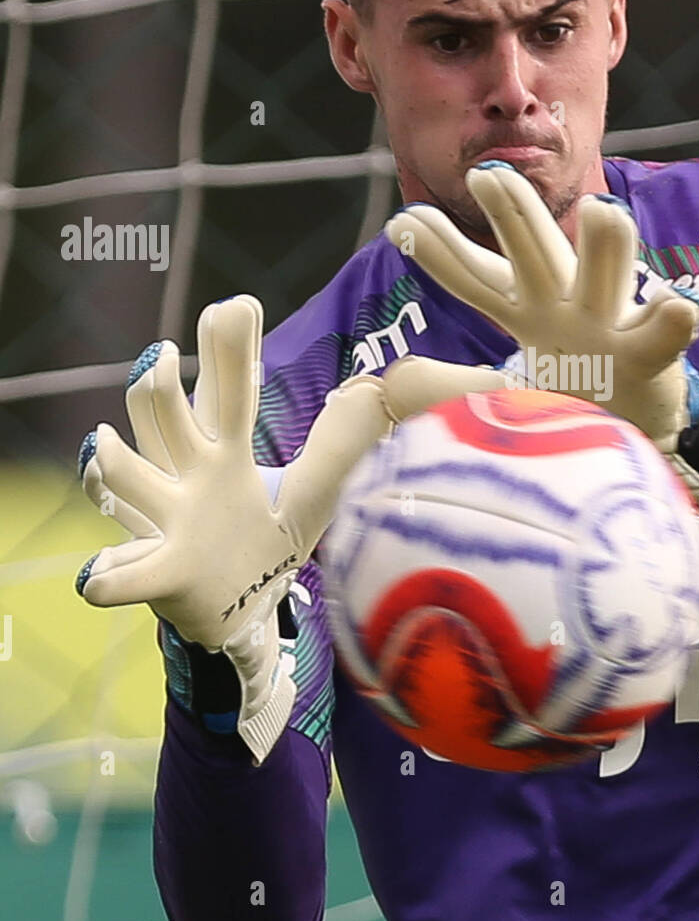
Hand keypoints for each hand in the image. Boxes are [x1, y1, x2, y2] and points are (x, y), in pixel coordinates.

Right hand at [76, 295, 389, 759]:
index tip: (236, 306)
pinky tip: (97, 577)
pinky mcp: (161, 574)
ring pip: (132, 482)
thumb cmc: (267, 542)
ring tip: (104, 446)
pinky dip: (110, 576)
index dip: (232, 352)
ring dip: (115, 467)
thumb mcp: (313, 493)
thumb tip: (379, 389)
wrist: (235, 614)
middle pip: (167, 421)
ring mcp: (168, 522)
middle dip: (159, 390)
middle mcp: (188, 477)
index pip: (230, 394)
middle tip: (165, 355)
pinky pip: (127, 573)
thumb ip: (342, 443)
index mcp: (225, 455)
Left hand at [383, 163, 698, 546]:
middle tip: (487, 176)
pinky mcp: (650, 360)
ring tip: (603, 211)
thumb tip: (397, 377)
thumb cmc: (576, 379)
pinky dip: (670, 320)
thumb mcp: (515, 372)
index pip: (478, 277)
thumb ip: (457, 376)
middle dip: (516, 216)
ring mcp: (610, 326)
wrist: (639, 420)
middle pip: (538, 255)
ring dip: (607, 245)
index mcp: (532, 307)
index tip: (404, 223)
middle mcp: (568, 304)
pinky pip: (661, 339)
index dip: (443, 253)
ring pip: (607, 278)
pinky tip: (675, 304)